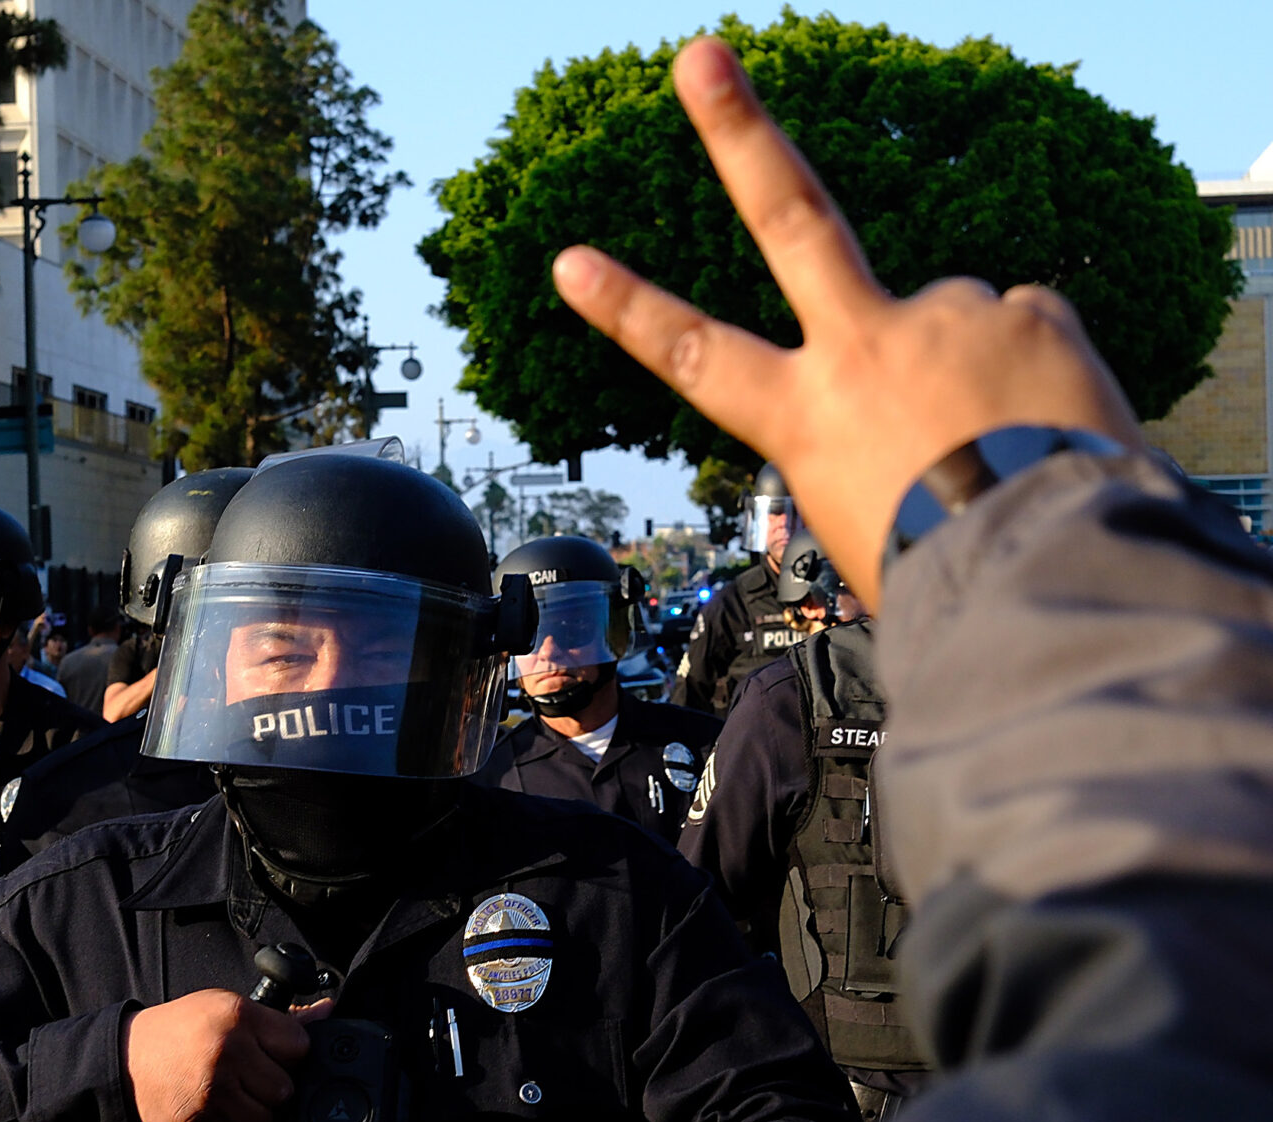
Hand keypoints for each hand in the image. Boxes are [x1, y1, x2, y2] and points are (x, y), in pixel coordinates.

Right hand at [122, 989, 330, 1121]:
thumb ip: (279, 1017)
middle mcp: (227, 1052)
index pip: (299, 1046)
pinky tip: (218, 1109)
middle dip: (272, 1086)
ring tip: (233, 1094)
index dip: (289, 1053)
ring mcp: (213, 1091)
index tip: (272, 1053)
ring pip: (267, 1120)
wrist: (128, 1062)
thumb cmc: (179, 1031)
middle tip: (248, 1076)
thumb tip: (327, 1014)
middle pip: (285, 1088)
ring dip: (255, 1112)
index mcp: (237, 1016)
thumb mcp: (225, 1008)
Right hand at [549, 36, 1141, 612]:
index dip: (625, 306)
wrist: (1046, 562)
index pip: (691, 354)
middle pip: (791, 217)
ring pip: (950, 319)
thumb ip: (867, 453)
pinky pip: (1027, 332)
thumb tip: (915, 417)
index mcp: (804, 415)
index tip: (570, 262)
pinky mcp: (1029, 310)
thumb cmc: (945, 571)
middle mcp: (863, 345)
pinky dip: (1038, 374)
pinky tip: (1046, 426)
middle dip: (737, 131)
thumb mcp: (861, 525)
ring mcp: (946, 316)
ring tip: (1003, 446)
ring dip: (973, 370)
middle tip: (700, 55)